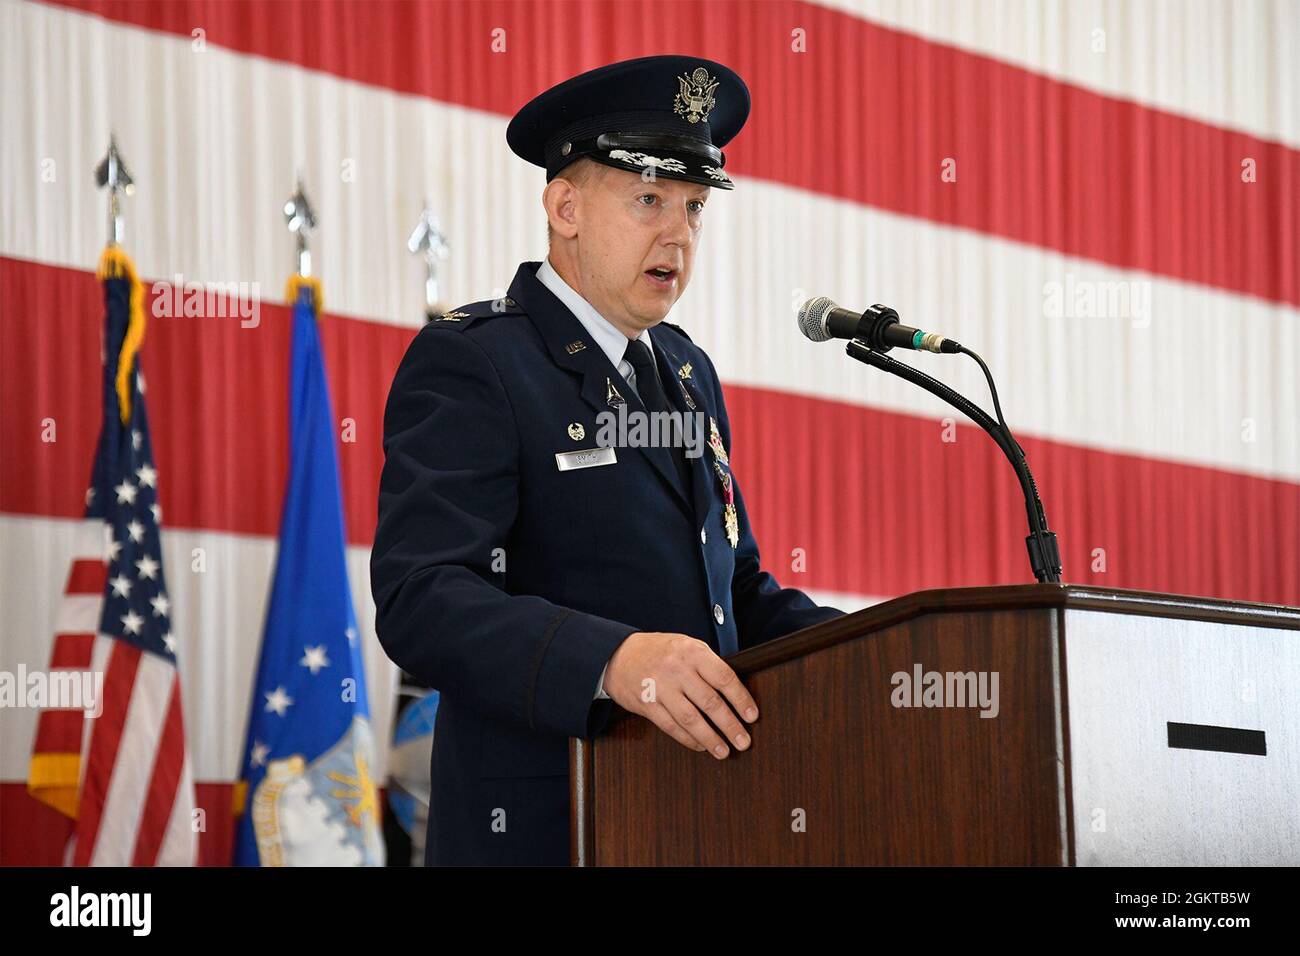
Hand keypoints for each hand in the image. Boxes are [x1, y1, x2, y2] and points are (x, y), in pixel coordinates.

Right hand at [603, 632, 758, 758]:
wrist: (618, 655)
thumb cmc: (660, 651)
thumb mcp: (686, 646)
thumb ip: (708, 664)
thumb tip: (736, 693)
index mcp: (692, 652)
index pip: (723, 678)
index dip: (741, 699)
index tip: (752, 716)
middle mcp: (677, 669)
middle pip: (710, 702)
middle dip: (730, 726)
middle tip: (744, 742)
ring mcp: (660, 688)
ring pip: (691, 719)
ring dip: (710, 738)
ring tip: (724, 751)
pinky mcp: (646, 705)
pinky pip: (671, 726)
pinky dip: (688, 739)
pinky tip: (700, 746)